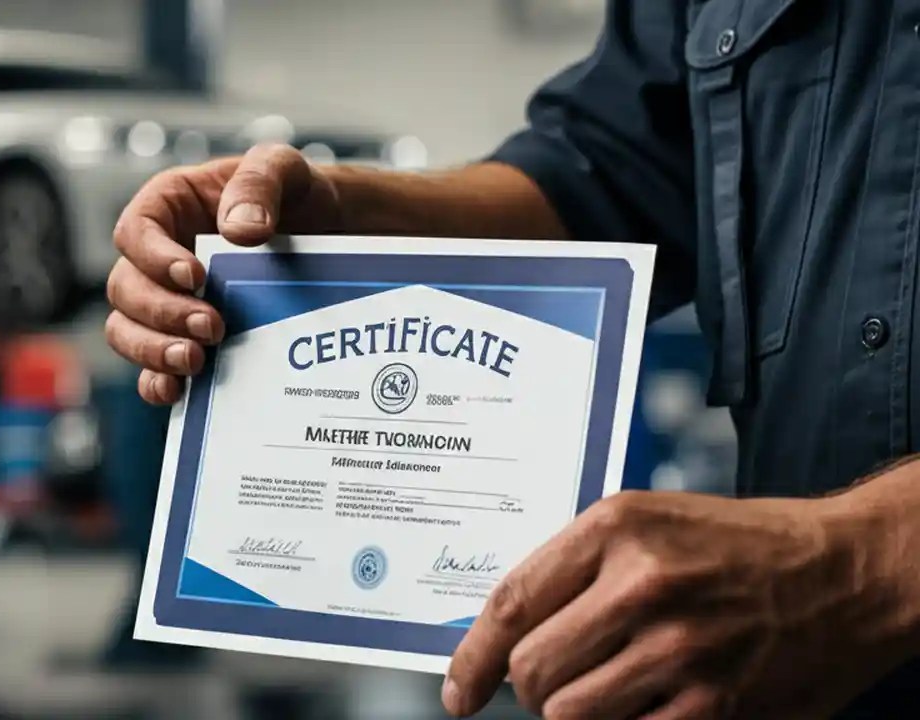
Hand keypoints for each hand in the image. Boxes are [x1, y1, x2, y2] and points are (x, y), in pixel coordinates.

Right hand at [106, 143, 341, 403]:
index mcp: (169, 207)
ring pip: (127, 331)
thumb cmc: (298, 194)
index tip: (194, 276)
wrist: (333, 238)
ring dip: (154, 350)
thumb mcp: (285, 168)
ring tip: (195, 359)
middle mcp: (157, 257)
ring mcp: (168, 303)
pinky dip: (157, 382)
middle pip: (125, 288)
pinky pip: (151, 368)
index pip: (134, 231)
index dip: (153, 258)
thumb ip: (260, 183)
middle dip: (162, 312)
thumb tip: (240, 231)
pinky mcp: (184, 340)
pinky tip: (181, 392)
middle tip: (211, 326)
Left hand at [443, 491, 914, 718]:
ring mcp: (679, 648)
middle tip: (552, 680)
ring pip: (569, 713)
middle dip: (530, 685)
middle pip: (532, 667)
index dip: (471, 658)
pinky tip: (643, 706)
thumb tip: (507, 629)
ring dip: (574, 711)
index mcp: (615, 528)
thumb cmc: (739, 545)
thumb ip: (575, 566)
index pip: (510, 604)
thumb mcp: (648, 521)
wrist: (844, 572)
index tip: (459, 691)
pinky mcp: (715, 705)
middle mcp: (642, 584)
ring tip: (608, 688)